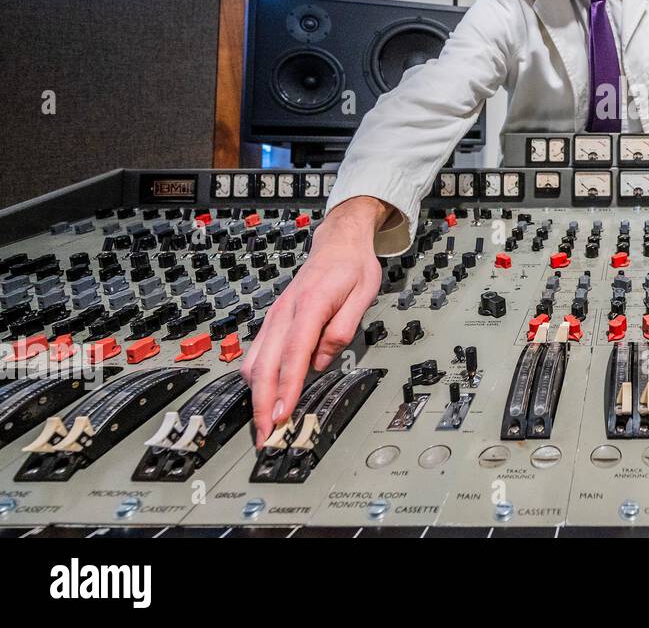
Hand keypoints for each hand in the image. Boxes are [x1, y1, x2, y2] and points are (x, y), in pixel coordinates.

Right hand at [241, 196, 387, 445]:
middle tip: (266, 435)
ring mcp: (275, 316)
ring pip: (254, 362)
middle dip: (262, 404)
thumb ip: (343, 328)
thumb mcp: (363, 293)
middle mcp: (285, 312)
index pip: (293, 355)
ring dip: (256, 396)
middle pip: (265, 365)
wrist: (338, 243)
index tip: (281, 416)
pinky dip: (257, 379)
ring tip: (264, 424)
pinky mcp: (273, 320)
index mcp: (310, 305)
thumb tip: (323, 361)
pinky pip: (258, 353)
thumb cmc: (353, 267)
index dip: (286, 389)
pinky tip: (263, 396)